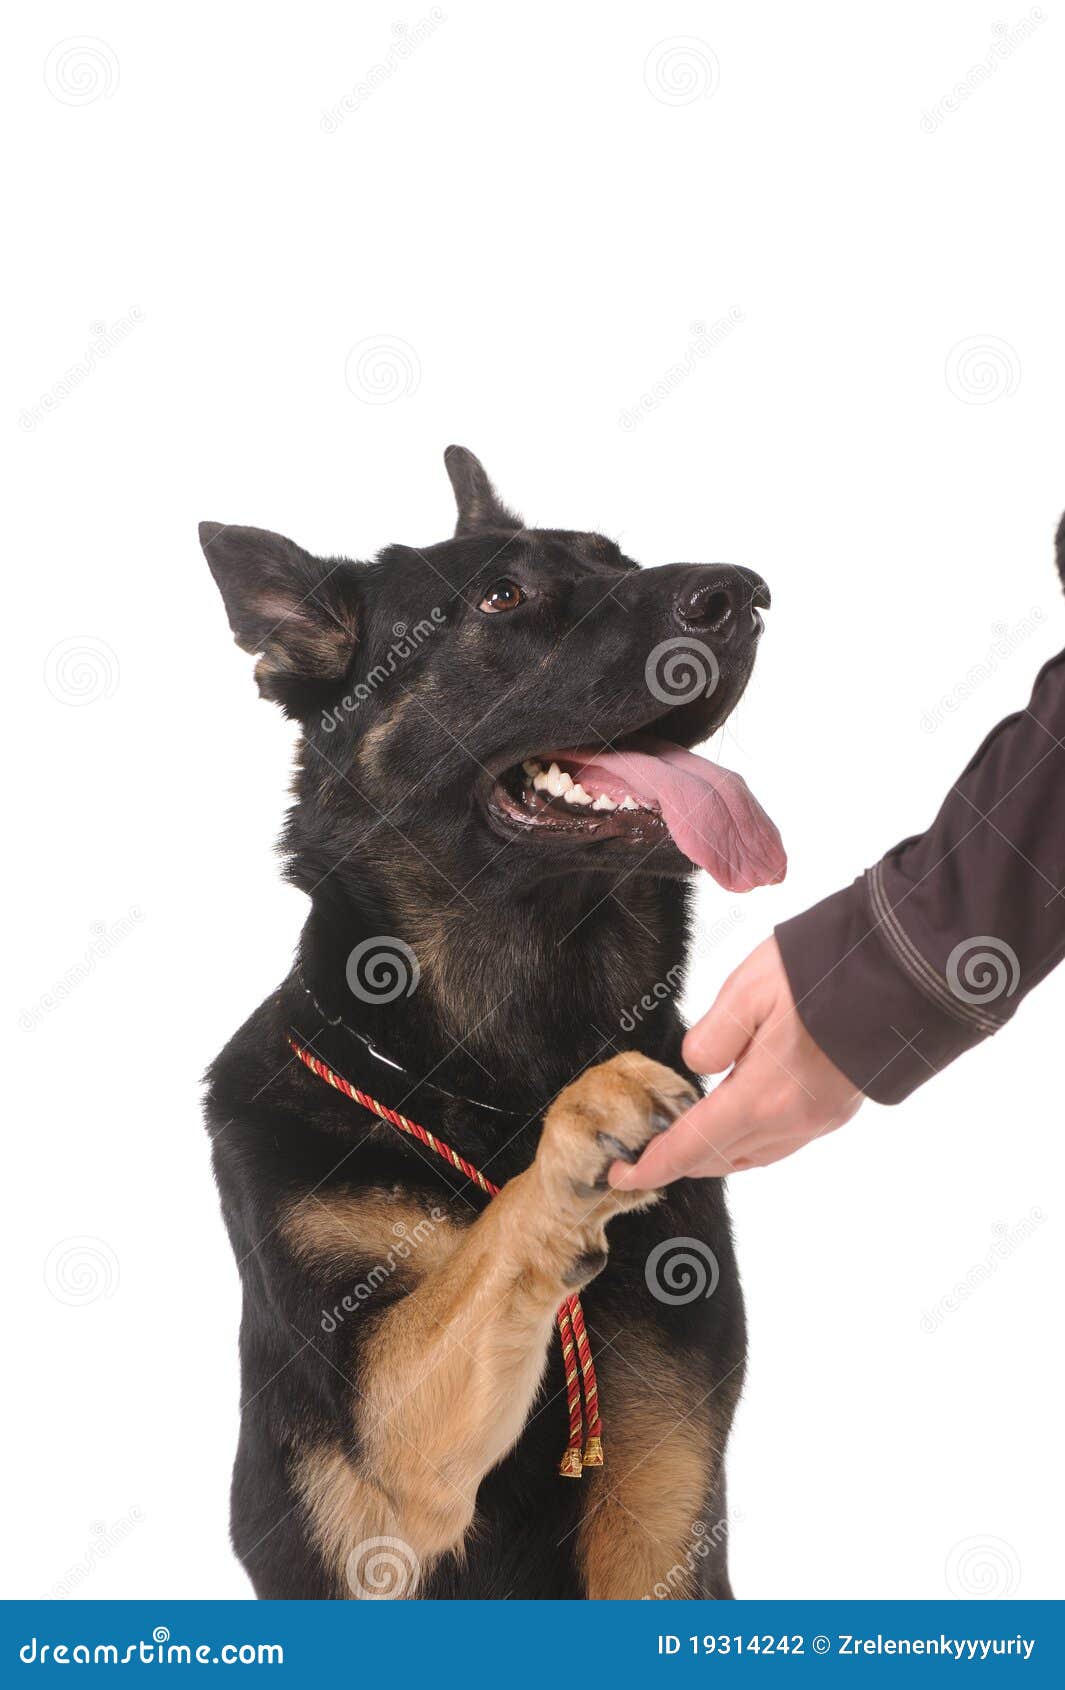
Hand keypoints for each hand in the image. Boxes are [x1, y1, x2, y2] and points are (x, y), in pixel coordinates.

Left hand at [609, 936, 864, 1185]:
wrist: (900, 974)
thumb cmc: (821, 973)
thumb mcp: (747, 991)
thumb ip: (711, 1037)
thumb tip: (697, 1070)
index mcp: (761, 1098)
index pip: (691, 1147)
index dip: (652, 1165)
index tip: (621, 1173)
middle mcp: (791, 1122)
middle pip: (719, 1159)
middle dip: (677, 1161)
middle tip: (644, 1152)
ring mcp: (818, 1121)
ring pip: (751, 1157)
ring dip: (714, 1155)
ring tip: (684, 1139)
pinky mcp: (837, 1111)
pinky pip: (780, 1145)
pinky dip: (748, 1144)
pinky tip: (737, 1123)